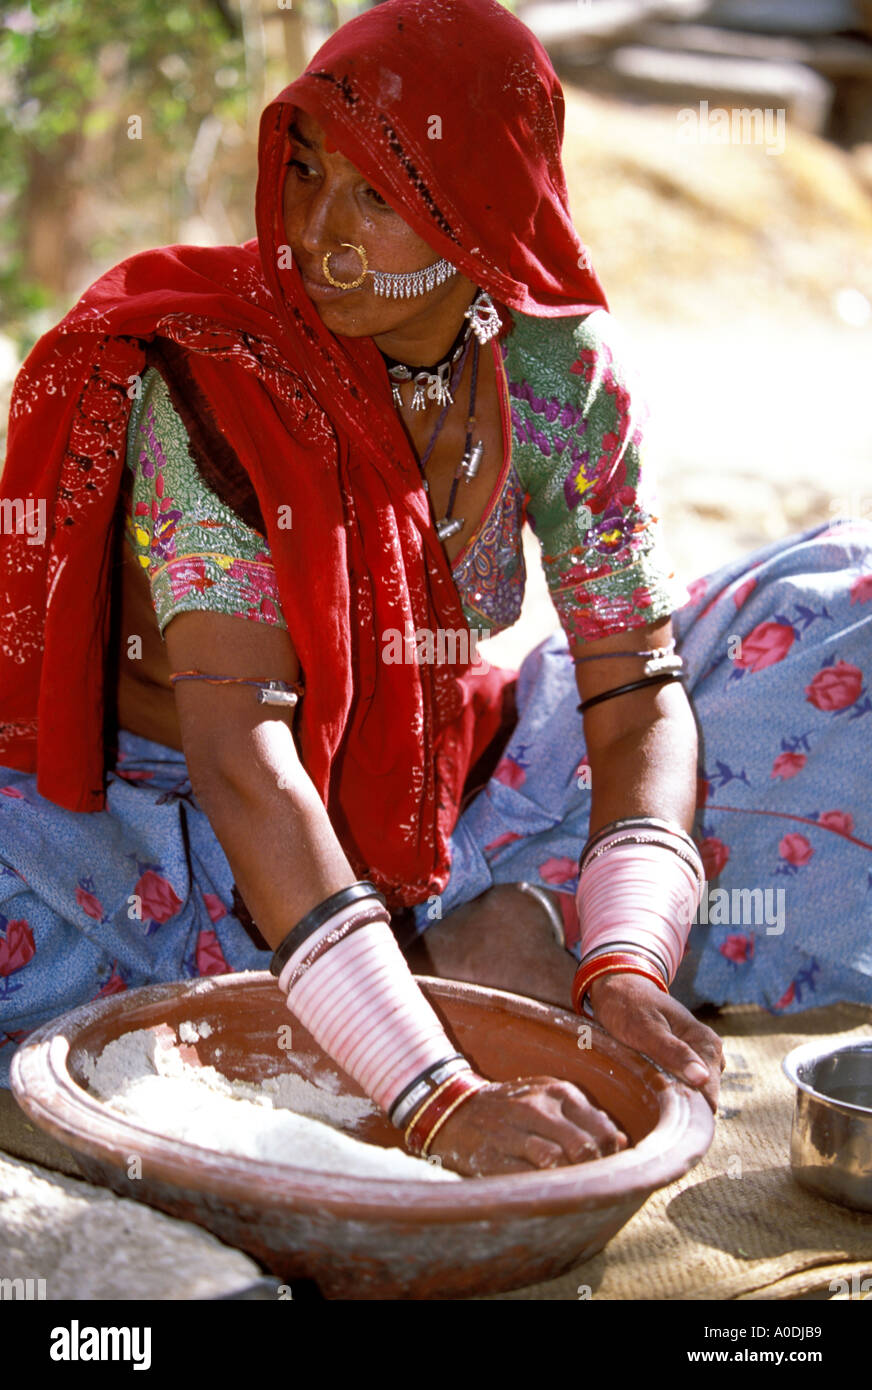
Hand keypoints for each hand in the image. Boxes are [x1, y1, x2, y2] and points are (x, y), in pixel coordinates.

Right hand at [427, 1076, 627, 1176]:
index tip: (607, 1168)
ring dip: (569, 1180)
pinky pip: (528, 1177)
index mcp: (557, 1092)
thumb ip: (586, 1118)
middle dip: (593, 1170)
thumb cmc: (512, 1108)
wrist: (452, 1109)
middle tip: (591, 1183)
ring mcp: (514, 1131)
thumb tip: (623, 1143)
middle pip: (585, 1147)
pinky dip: (543, 1187)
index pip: (602, 1129)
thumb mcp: (549, 1099)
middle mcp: (537, 1108)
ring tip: (569, 1188)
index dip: (611, 1155)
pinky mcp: (493, 1156)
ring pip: (558, 1162)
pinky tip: (545, 1190)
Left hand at [588, 972, 723, 1111]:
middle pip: (704, 1095)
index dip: (689, 1107)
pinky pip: (685, 1084)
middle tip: (650, 1094)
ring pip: (695, 1092)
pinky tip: (652, 1084)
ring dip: (675, 1096)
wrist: (618, 988)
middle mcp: (709, 1050)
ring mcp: (698, 1056)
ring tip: (649, 1087)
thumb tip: (702, 1079)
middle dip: (681, 1102)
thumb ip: (673, 1053)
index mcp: (706, 1042)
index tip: (663, 1110)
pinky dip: (670, 1089)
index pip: (709, 1092)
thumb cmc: (629, 1006)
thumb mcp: (646, 1030)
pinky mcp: (686, 1059)